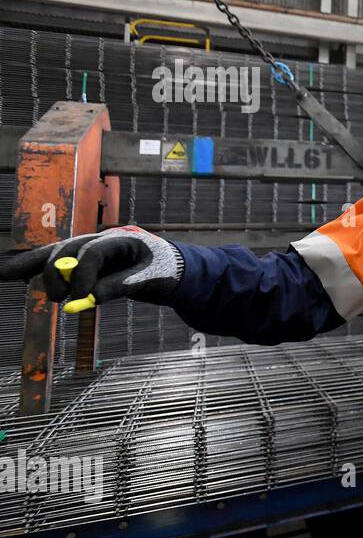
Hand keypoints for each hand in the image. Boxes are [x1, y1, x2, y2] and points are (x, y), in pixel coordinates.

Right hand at [0, 226, 182, 311]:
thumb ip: (120, 286)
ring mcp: (89, 248)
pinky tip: (6, 274)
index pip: (93, 252)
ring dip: (40, 269)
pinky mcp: (83, 262)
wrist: (171, 268)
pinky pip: (54, 262)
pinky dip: (32, 265)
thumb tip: (88, 298)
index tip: (81, 298)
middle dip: (58, 273)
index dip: (83, 275)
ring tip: (28, 286)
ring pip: (56, 253)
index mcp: (121, 239)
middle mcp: (101, 239)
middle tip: (58, 298)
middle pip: (69, 250)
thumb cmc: (164, 270)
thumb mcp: (150, 278)